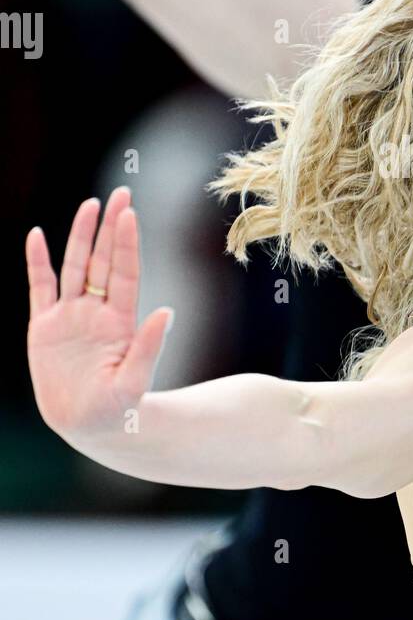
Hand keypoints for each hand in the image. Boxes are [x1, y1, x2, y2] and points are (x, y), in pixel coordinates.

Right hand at [26, 187, 173, 445]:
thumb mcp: (135, 382)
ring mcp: (70, 316)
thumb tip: (168, 311)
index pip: (124, 273)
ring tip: (90, 205)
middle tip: (120, 193)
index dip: (126, 244)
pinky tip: (36, 236)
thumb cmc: (119, 409)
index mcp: (121, 321)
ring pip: (73, 267)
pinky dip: (37, 262)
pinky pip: (39, 288)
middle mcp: (97, 311)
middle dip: (110, 228)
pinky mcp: (44, 327)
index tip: (130, 214)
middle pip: (102, 261)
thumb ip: (149, 347)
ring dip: (79, 236)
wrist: (89, 426)